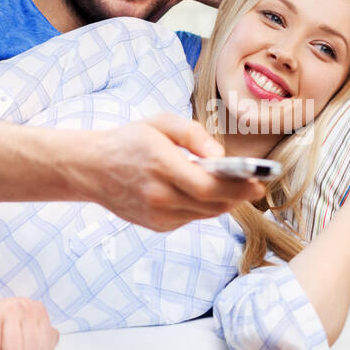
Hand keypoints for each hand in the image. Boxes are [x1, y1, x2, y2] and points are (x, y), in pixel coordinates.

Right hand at [84, 113, 267, 231]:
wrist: (91, 168)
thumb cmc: (129, 141)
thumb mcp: (160, 123)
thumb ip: (193, 134)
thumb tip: (220, 157)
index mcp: (160, 165)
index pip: (207, 186)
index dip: (237, 187)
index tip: (258, 183)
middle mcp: (158, 195)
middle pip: (211, 204)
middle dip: (237, 196)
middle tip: (255, 186)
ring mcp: (156, 214)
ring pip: (203, 214)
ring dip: (223, 203)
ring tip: (237, 190)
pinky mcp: (156, 226)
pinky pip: (190, 219)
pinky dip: (202, 208)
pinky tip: (205, 195)